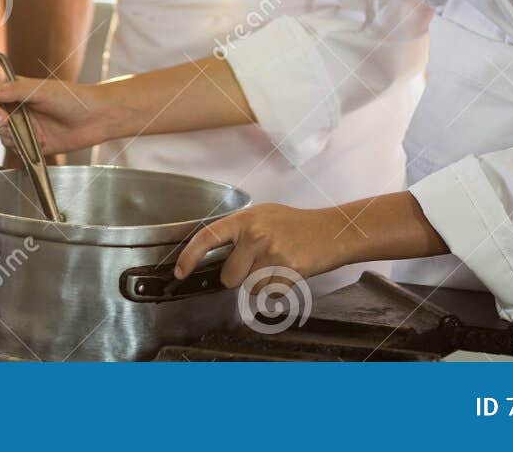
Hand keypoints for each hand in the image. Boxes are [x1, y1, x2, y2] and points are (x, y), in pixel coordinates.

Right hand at [0, 77, 122, 157]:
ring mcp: (24, 127)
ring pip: (2, 137)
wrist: (95, 118)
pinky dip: (25, 148)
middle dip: (1, 125)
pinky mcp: (31, 144)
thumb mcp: (41, 90)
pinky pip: (16, 150)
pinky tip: (42, 141)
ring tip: (37, 133)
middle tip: (13, 126)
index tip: (0, 117)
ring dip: (16, 137)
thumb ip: (14, 91)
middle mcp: (17, 108)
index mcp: (16, 90)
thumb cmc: (72, 98)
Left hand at [174, 203, 356, 285]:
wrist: (332, 231)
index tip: (180, 271)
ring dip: (260, 284)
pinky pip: (269, 296)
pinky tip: (287, 274)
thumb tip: (215, 253)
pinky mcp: (288, 272)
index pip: (208, 236)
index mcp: (246, 219)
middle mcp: (256, 235)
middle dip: (240, 276)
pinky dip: (276, 291)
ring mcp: (272, 254)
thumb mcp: (264, 216)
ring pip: (249, 288)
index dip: (190, 255)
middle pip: (229, 276)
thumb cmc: (297, 225)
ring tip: (278, 266)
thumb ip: (240, 232)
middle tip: (260, 263)